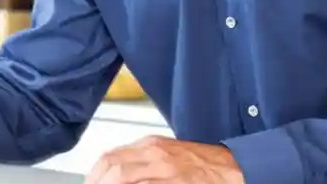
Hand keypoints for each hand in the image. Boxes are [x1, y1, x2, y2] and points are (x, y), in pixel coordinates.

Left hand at [86, 134, 243, 183]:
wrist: (235, 168)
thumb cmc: (203, 166)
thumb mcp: (168, 157)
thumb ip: (143, 163)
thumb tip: (117, 175)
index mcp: (150, 146)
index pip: (109, 158)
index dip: (94, 176)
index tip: (91, 183)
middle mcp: (155, 155)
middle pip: (111, 168)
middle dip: (98, 182)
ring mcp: (166, 170)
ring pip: (123, 176)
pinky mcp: (177, 182)